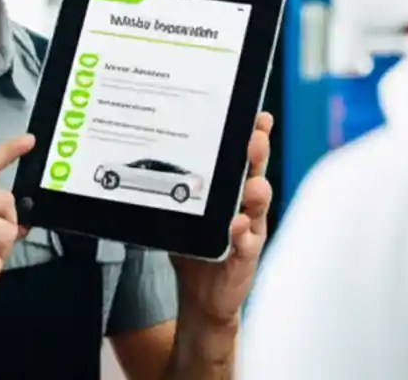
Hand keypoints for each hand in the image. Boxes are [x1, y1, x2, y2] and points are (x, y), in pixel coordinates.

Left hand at [171, 112, 273, 327]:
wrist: (203, 292)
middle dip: (257, 154)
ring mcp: (250, 229)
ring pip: (258, 207)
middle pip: (255, 173)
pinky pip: (247, 244)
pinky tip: (238, 227)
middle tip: (255, 138)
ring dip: (256, 193)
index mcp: (231, 189)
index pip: (244, 158)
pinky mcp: (245, 256)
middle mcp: (245, 205)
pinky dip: (243, 235)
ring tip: (252, 185)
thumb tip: (149, 154)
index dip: (254, 136)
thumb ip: (177, 188)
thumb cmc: (196, 245)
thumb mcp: (185, 211)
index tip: (258, 116)